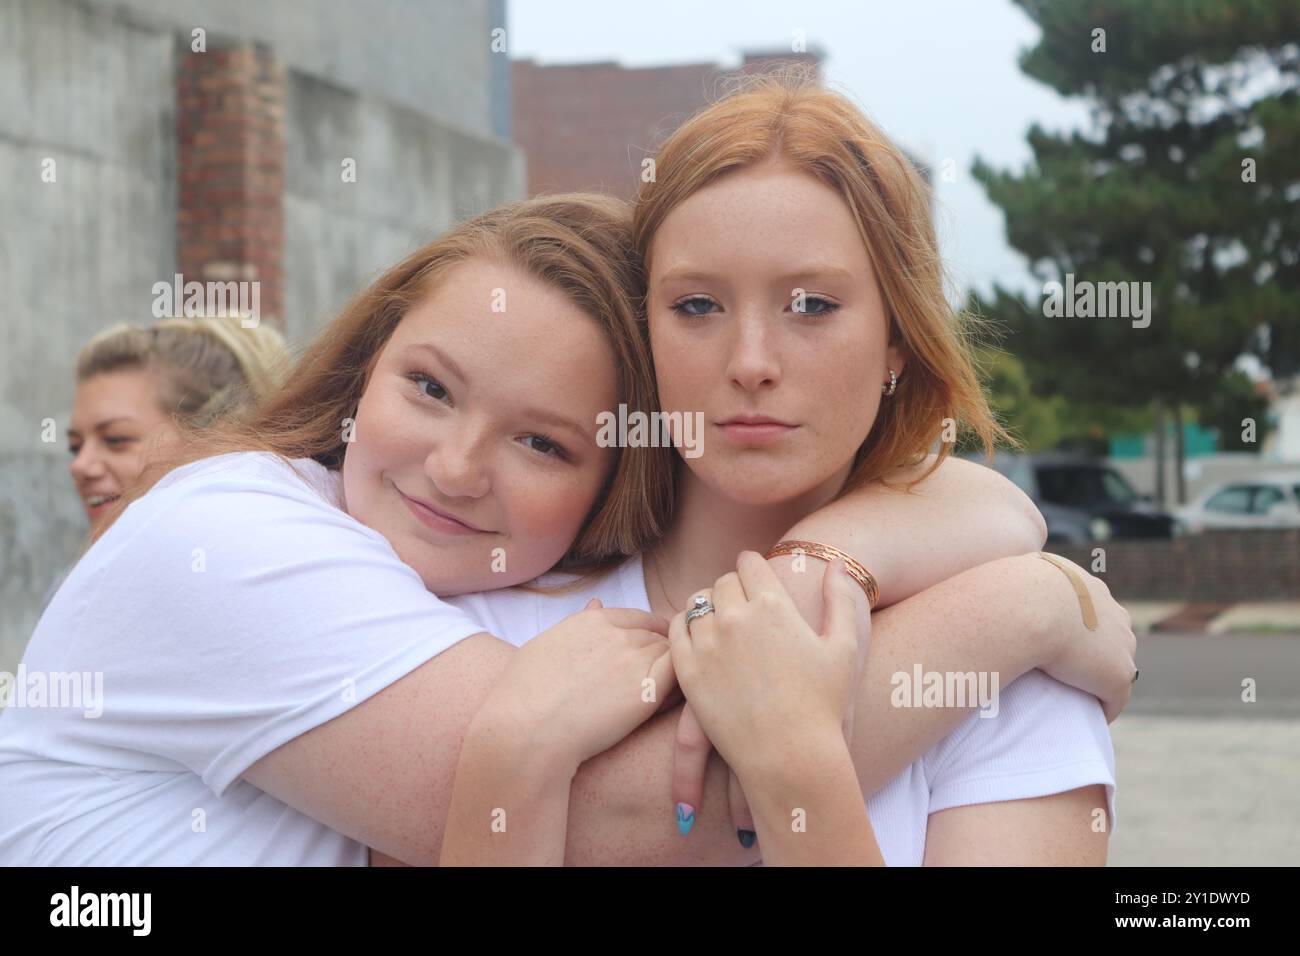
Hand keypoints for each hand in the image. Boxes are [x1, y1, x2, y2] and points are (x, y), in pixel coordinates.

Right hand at [474, 601, 676, 770]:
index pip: (636, 617)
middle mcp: (618, 634)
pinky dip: (679, 686)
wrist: (527, 728)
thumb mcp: (545, 645)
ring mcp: (635, 660)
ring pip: (670, 655)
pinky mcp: (649, 690)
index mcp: (592, 621)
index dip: (649, 631)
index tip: (652, 645)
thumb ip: (576, 623)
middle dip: (660, 652)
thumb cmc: (524, 694)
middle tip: (662, 674)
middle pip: (656, 636)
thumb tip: (597, 602)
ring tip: (668, 691)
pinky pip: (679, 677)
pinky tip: (669, 702)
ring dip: (672, 669)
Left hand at [668, 551, 861, 781]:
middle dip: (733, 587)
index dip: (753, 566)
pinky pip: (676, 630)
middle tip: (741, 603)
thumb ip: (840, 598)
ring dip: (709, 607)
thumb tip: (837, 563)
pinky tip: (700, 637)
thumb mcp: (845, 646)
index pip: (749, 562)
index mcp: (773, 605)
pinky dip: (685, 626)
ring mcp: (707, 643)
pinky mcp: (687, 670)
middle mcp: (735, 617)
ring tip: (721, 621)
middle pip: (723, 582)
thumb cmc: (824, 704)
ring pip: (698, 603)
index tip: (754, 575)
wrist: (790, 755)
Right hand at [1024, 552, 1136, 721]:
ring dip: (1099, 680)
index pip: (1092, 609)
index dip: (1077, 627)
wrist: (1026, 607)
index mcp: (1087, 587)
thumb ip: (1015, 581)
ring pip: (1116, 667)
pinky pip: (1114, 699)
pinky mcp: (1116, 676)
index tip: (1058, 642)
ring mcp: (1119, 645)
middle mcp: (1112, 611)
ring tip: (1076, 695)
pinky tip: (1084, 715)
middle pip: (1112, 638)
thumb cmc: (1007, 591)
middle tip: (1067, 671)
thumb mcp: (1011, 576)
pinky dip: (1102, 708)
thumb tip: (992, 583)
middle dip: (1096, 653)